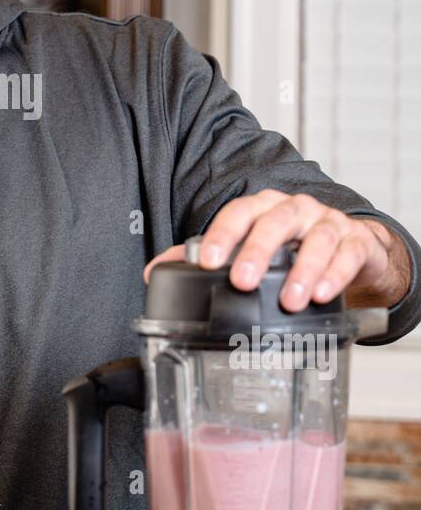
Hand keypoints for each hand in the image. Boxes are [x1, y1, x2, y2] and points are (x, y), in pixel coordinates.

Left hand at [142, 190, 410, 311]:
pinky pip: (347, 255)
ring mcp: (328, 224)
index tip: (206, 260)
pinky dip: (335, 276)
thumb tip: (153, 271)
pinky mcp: (356, 243)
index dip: (222, 233)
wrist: (350, 247)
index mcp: (263, 208)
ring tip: (290, 301)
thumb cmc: (292, 246)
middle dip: (258, 251)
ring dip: (302, 270)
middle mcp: (295, 210)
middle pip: (275, 222)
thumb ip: (207, 256)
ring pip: (316, 239)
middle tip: (242, 282)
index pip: (239, 212)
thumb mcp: (251, 246)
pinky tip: (322, 295)